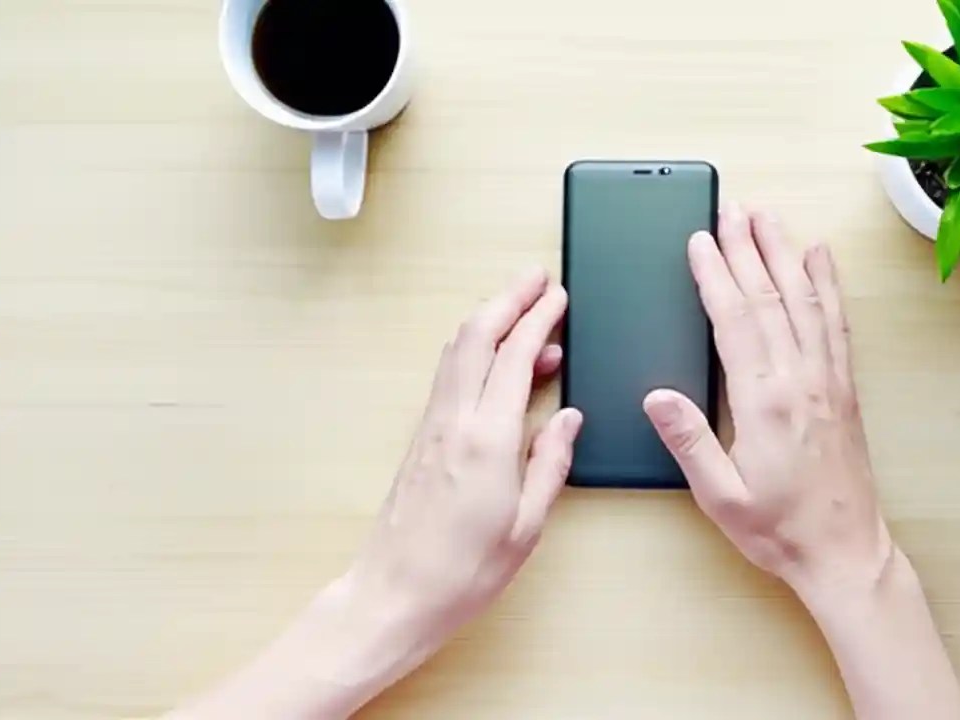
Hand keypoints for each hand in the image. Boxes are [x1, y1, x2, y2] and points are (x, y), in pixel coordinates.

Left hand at [169, 269, 580, 718]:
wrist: (392, 595)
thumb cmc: (462, 573)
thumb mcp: (528, 526)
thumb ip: (551, 464)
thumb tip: (567, 418)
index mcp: (487, 439)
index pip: (514, 356)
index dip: (538, 318)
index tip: (558, 295)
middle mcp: (454, 422)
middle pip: (476, 336)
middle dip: (508, 299)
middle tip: (537, 278)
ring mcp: (432, 427)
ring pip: (456, 351)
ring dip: (488, 321)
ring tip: (523, 311)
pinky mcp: (421, 440)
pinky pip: (450, 376)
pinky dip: (476, 353)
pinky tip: (498, 364)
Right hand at [643, 204, 891, 597]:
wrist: (844, 553)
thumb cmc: (780, 529)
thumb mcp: (719, 495)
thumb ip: (689, 440)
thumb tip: (657, 395)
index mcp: (765, 403)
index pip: (735, 321)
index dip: (715, 276)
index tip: (699, 241)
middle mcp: (802, 380)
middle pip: (770, 297)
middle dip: (747, 249)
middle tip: (731, 209)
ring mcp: (829, 380)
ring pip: (805, 301)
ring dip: (785, 254)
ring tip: (768, 219)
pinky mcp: (845, 389)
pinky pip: (836, 324)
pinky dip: (828, 286)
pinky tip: (821, 259)